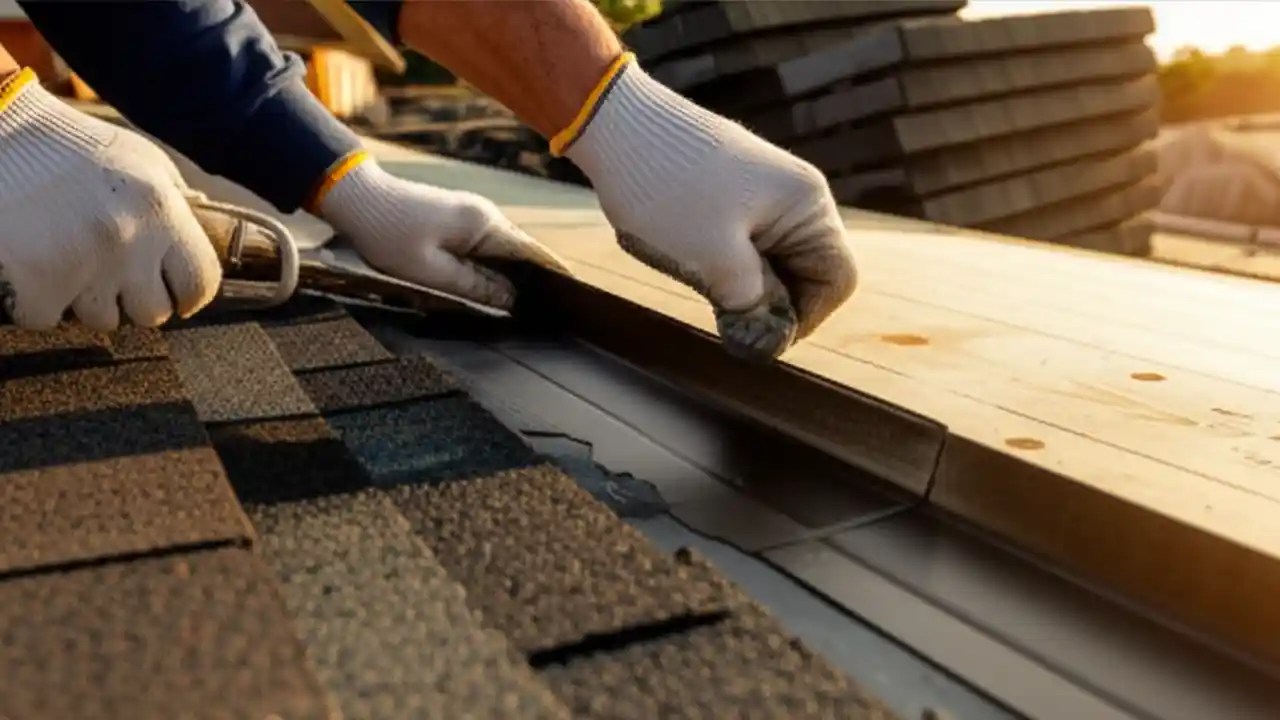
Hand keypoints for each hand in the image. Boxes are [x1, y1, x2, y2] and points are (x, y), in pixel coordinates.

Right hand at [0, 70, 221, 330]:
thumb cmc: (70, 147)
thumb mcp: (142, 161)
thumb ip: (175, 203)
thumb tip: (194, 245)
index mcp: (160, 211)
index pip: (200, 283)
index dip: (188, 294)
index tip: (174, 293)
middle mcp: (128, 242)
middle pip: (152, 313)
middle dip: (133, 298)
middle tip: (109, 270)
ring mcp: (82, 266)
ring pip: (102, 319)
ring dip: (86, 298)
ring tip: (66, 255)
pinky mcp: (36, 283)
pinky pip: (47, 318)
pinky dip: (36, 299)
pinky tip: (31, 263)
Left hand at [316, 156, 568, 308]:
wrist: (357, 197)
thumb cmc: (388, 233)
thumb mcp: (430, 271)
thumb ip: (474, 286)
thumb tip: (511, 300)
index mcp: (484, 224)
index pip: (533, 254)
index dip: (554, 276)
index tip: (574, 297)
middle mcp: (485, 215)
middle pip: (522, 253)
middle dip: (537, 279)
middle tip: (552, 311)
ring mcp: (471, 214)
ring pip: (503, 251)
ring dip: (513, 275)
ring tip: (527, 304)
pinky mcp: (457, 218)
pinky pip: (486, 246)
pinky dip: (494, 266)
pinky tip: (493, 286)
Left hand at [563, 60, 857, 360]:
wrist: (613, 125)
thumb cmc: (668, 188)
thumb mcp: (715, 260)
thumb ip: (752, 305)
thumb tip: (768, 340)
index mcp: (807, 205)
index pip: (837, 280)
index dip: (804, 319)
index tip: (758, 334)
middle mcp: (796, 195)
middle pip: (806, 273)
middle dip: (769, 300)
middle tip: (721, 310)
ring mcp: (763, 192)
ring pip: (772, 262)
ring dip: (741, 283)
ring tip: (699, 274)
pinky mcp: (732, 194)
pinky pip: (745, 244)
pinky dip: (723, 263)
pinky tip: (688, 256)